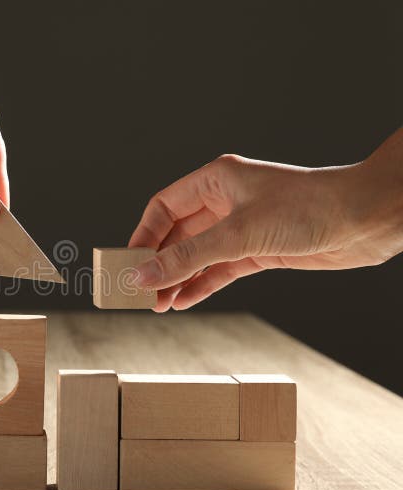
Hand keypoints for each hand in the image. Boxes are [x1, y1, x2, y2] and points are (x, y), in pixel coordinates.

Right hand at [128, 129, 402, 311]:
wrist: (366, 220)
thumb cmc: (309, 208)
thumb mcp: (238, 234)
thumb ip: (187, 258)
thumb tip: (143, 274)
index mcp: (215, 182)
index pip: (164, 207)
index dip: (143, 235)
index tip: (127, 263)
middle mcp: (225, 203)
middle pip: (177, 235)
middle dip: (158, 264)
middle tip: (138, 291)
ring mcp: (241, 228)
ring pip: (197, 256)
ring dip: (177, 279)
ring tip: (156, 304)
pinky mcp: (258, 250)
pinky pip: (219, 271)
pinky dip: (201, 286)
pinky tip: (183, 301)